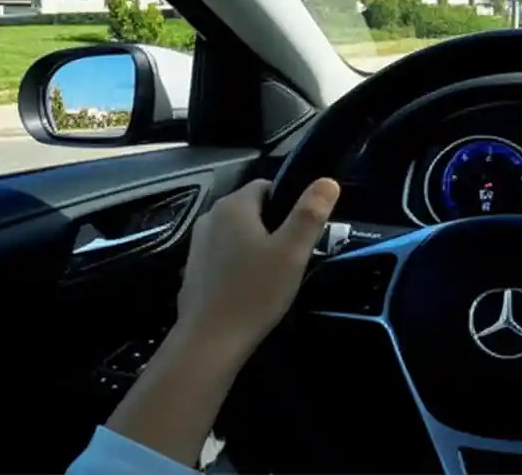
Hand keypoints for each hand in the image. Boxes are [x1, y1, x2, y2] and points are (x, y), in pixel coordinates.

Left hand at [177, 178, 339, 350]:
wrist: (210, 341)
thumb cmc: (255, 292)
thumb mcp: (292, 252)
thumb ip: (310, 213)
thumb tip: (328, 180)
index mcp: (233, 206)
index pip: (267, 186)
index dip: (289, 205)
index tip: (302, 233)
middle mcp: (210, 217)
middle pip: (252, 210)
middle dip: (274, 227)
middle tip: (293, 257)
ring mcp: (196, 244)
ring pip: (237, 233)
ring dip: (256, 246)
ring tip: (273, 275)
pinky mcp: (192, 268)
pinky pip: (223, 254)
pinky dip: (238, 264)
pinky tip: (250, 288)